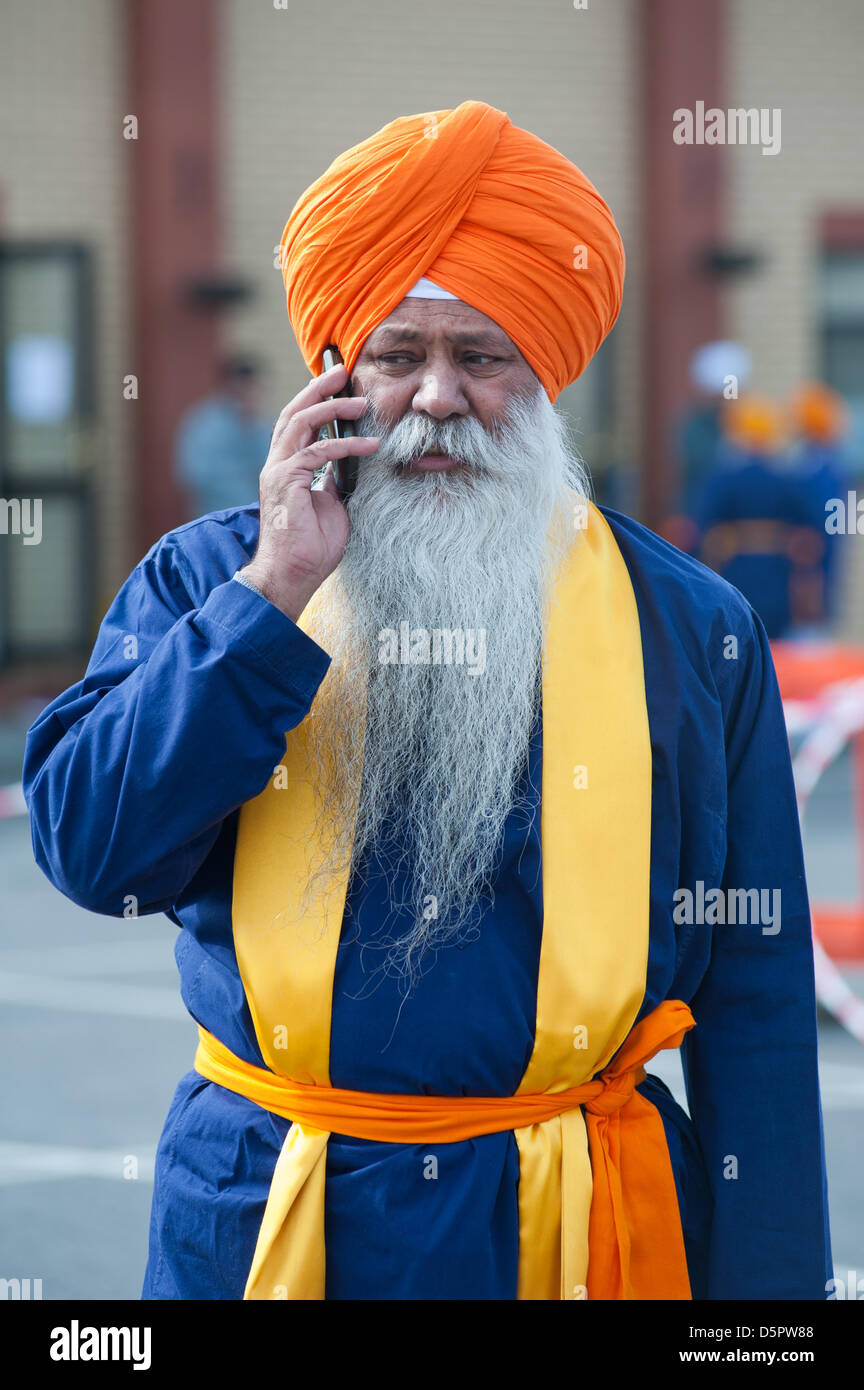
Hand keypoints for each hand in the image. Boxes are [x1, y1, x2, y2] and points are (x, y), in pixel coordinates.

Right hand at [240, 363, 379, 620]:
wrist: (293, 575)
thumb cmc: (311, 547)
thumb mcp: (331, 505)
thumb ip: (334, 480)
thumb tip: (352, 464)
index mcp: (286, 468)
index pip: (298, 423)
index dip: (315, 400)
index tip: (339, 384)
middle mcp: (277, 464)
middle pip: (293, 412)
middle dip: (318, 388)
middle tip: (342, 371)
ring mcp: (278, 472)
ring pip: (300, 422)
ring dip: (331, 407)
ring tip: (360, 402)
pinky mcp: (286, 482)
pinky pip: (317, 452)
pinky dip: (345, 445)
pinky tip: (369, 445)